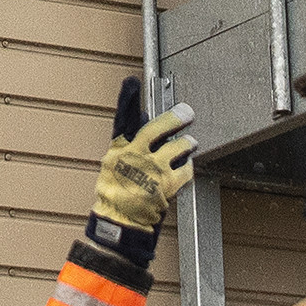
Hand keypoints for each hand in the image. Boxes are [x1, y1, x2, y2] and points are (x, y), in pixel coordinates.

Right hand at [91, 85, 197, 267]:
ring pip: (180, 146)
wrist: (120, 223)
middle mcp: (136, 156)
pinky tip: (187, 165)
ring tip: (190, 142)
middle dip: (175, 118)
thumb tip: (145, 119)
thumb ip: (129, 144)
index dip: (127, 100)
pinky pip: (187, 169)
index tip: (131, 83)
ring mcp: (154, 170)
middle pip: (159, 128)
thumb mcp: (114, 165)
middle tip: (187, 112)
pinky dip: (189, 167)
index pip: (123, 119)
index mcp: (120, 149)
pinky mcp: (169, 185)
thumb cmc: (116, 194)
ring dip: (188, 143)